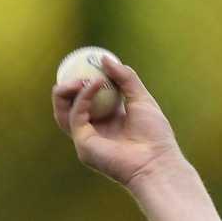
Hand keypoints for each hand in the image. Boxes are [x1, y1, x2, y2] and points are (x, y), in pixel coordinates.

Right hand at [51, 52, 181, 191]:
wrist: (158, 163)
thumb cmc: (156, 137)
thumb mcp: (142, 99)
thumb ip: (126, 78)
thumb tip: (104, 57)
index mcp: (107, 122)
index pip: (85, 99)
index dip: (82, 80)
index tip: (87, 61)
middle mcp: (94, 132)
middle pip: (67, 106)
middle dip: (67, 85)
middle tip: (79, 68)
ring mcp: (86, 140)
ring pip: (63, 112)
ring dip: (67, 90)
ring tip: (82, 77)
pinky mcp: (84, 146)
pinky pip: (75, 116)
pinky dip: (83, 97)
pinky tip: (95, 83)